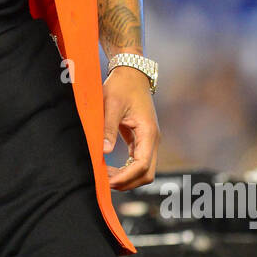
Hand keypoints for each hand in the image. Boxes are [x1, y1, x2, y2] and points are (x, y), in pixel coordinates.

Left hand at [102, 65, 159, 190]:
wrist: (132, 73)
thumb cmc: (121, 86)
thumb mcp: (111, 105)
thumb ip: (108, 129)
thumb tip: (104, 152)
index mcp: (148, 132)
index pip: (142, 165)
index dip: (126, 177)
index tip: (108, 181)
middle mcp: (152, 139)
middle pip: (147, 173)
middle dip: (127, 182)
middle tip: (104, 183)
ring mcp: (149, 140)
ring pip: (143, 170)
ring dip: (126, 177)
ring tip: (104, 176)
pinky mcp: (142, 139)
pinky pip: (138, 161)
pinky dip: (126, 169)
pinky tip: (110, 169)